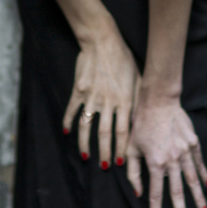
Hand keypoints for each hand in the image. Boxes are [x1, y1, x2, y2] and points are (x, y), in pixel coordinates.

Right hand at [63, 30, 139, 170]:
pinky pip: (72, 111)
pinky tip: (66, 134)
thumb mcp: (137, 79)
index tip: (122, 162)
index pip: (124, 131)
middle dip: (105, 152)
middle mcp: (108, 101)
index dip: (123, 148)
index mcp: (124, 100)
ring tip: (86, 156)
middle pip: (105, 133)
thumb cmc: (124, 59)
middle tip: (105, 166)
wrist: (102, 41)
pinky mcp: (78, 90)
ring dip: (86, 144)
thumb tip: (139, 121)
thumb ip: (137, 100)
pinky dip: (68, 123)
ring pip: (87, 127)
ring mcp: (91, 96)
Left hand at [126, 94, 206, 207]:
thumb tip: (139, 193)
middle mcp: (172, 159)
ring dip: (198, 197)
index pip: (155, 193)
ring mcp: (185, 151)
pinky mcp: (193, 143)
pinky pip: (199, 163)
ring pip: (193, 180)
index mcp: (155, 163)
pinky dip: (203, 175)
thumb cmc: (141, 125)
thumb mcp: (131, 148)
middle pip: (177, 191)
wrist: (158, 102)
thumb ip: (133, 173)